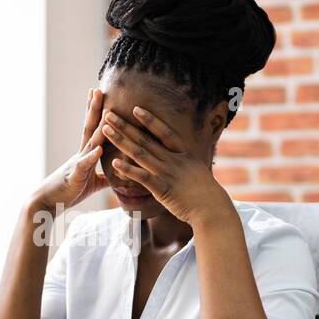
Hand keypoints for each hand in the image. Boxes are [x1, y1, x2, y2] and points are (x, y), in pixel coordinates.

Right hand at [31, 89, 107, 213]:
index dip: (96, 112)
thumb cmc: (67, 192)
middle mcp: (80, 154)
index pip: (92, 129)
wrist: (47, 203)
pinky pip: (84, 165)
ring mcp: (77, 163)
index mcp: (85, 155)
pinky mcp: (75, 176)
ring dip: (98, 126)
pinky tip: (99, 148)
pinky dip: (91, 156)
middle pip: (89, 127)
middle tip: (99, 89)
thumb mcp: (89, 183)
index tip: (99, 94)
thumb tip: (115, 176)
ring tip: (104, 110)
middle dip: (94, 109)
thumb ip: (102, 177)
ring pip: (90, 142)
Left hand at [102, 106, 234, 226]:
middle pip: (145, 139)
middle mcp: (174, 160)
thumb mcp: (197, 170)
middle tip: (109, 115)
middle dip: (125, 126)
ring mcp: (167, 173)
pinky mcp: (162, 188)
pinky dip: (128, 169)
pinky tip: (114, 162)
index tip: (135, 109)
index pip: (164, 132)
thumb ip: (185, 161)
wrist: (212, 208)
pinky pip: (142, 176)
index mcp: (183, 154)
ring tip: (106, 130)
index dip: (149, 120)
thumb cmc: (206, 193)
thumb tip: (179, 157)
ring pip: (140, 153)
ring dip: (121, 141)